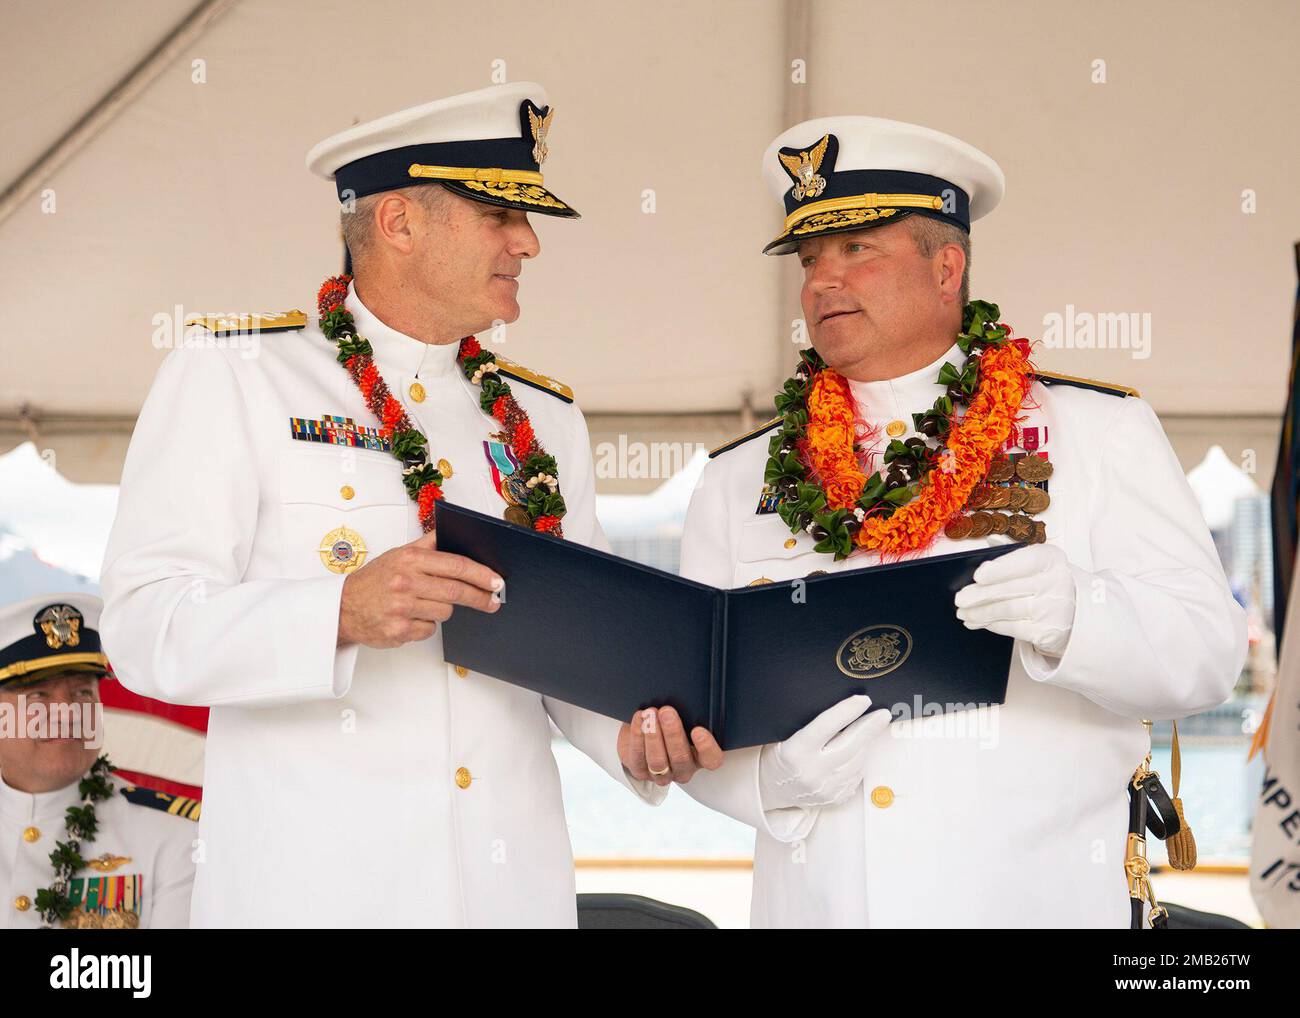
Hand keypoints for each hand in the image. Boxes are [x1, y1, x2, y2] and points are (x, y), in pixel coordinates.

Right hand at [336, 529, 502, 648]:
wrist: (342, 608)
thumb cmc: (374, 580)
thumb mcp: (398, 554)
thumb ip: (427, 544)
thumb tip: (453, 531)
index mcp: (409, 560)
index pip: (455, 565)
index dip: (481, 574)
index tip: (496, 581)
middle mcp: (405, 583)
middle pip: (456, 591)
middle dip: (480, 597)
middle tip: (493, 601)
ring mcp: (402, 608)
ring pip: (445, 612)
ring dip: (444, 609)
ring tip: (426, 603)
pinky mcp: (399, 631)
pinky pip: (430, 630)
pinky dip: (426, 625)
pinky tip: (412, 618)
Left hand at [618, 706, 723, 785]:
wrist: (644, 729)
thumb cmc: (669, 722)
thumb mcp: (684, 716)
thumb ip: (690, 712)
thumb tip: (689, 693)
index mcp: (700, 757)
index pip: (712, 759)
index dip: (707, 747)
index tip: (698, 730)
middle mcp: (683, 769)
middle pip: (681, 758)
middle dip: (673, 734)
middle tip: (667, 712)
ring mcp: (662, 774)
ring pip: (658, 761)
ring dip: (653, 736)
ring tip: (649, 714)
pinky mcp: (640, 771)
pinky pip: (638, 756)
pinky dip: (637, 735)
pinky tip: (639, 718)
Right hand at [760, 694, 889, 808]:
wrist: (771, 789)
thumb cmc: (779, 754)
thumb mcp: (784, 735)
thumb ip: (811, 725)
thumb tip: (845, 709)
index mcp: (795, 751)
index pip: (826, 726)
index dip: (847, 711)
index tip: (863, 700)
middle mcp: (811, 771)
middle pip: (849, 745)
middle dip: (869, 727)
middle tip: (883, 714)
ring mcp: (825, 788)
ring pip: (857, 761)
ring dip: (866, 743)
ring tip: (869, 729)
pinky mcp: (834, 798)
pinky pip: (856, 775)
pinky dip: (860, 760)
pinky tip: (860, 750)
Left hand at [953, 543, 1075, 657]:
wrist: (1079, 612)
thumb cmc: (1049, 582)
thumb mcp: (1039, 562)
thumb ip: (1013, 552)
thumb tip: (991, 541)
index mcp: (1051, 559)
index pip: (1025, 561)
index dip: (1000, 569)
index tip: (978, 576)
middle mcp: (1055, 582)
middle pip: (1010, 589)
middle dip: (980, 595)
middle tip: (960, 599)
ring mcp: (1052, 609)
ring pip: (1008, 610)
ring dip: (980, 612)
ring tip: (963, 613)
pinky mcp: (1047, 631)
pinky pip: (1012, 627)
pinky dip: (992, 624)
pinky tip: (978, 621)